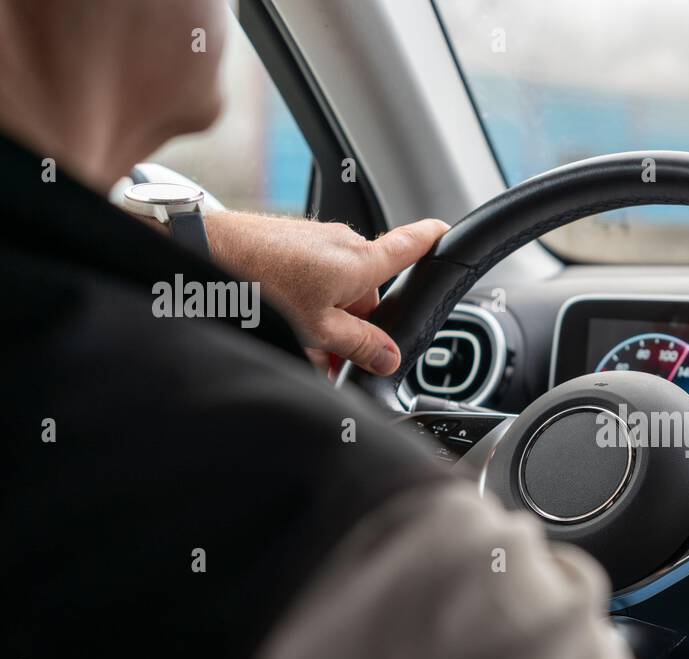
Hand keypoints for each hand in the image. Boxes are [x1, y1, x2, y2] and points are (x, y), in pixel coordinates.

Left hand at [205, 212, 448, 374]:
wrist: (202, 248)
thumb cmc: (258, 281)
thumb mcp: (316, 328)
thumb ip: (358, 345)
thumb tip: (388, 358)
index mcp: (361, 261)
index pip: (410, 245)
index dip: (432, 240)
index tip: (447, 231)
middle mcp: (342, 243)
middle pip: (367, 291)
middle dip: (354, 325)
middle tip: (333, 357)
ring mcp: (315, 240)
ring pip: (336, 289)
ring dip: (325, 319)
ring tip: (299, 345)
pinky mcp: (290, 242)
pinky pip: (311, 279)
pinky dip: (305, 303)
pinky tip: (282, 323)